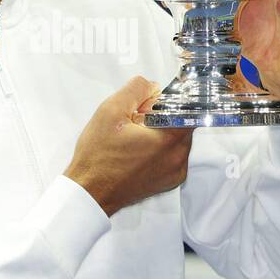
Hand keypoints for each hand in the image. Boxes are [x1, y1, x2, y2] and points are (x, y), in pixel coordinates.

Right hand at [64, 76, 194, 216]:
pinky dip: (160, 150)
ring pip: (178, 139)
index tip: (154, 103)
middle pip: (183, 123)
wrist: (90, 192)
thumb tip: (152, 86)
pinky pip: (172, 156)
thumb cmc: (98, 157)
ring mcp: (175, 172)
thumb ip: (136, 89)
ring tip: (135, 137)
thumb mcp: (111, 111)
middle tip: (137, 120)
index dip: (171, 100)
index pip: (189, 109)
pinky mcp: (169, 182)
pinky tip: (138, 151)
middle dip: (163, 116)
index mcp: (169, 139)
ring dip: (161, 133)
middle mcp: (178, 158)